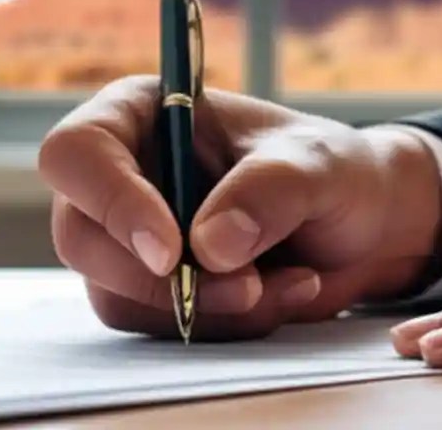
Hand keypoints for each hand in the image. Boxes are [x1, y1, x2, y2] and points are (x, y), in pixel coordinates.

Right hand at [40, 75, 441, 340]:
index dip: (110, 201)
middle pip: (80, 237)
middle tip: (246, 285)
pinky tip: (280, 295)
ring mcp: (131, 238)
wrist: (364, 226)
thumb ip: (268, 191)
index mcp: (142, 114)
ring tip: (286, 283)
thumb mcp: (316, 165)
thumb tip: (208, 246)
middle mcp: (123, 175)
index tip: (170, 250)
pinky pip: (157, 327)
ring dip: (202, 307)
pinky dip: (221, 325)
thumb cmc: (333, 170)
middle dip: (159, 278)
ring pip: (117, 295)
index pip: (77, 152)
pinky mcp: (153, 291)